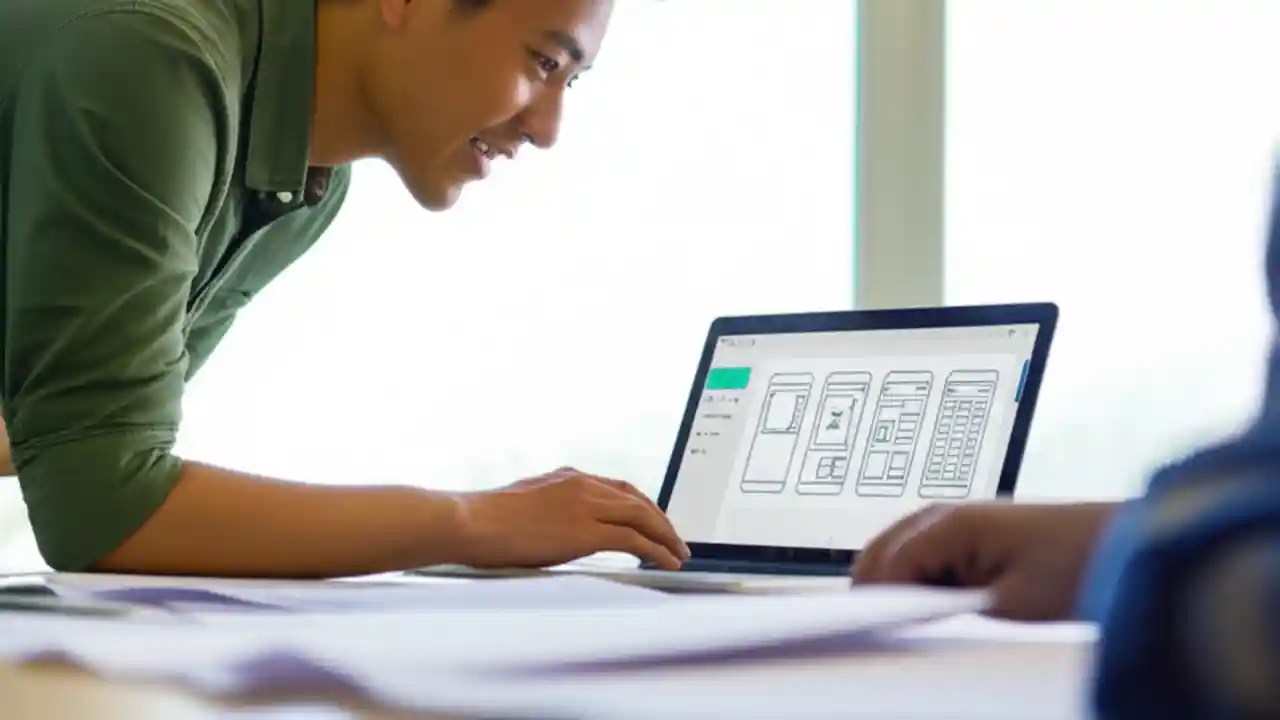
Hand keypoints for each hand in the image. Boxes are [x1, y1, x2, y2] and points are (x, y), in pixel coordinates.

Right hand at [455, 467, 690, 570]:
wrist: (470, 521)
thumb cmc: (483, 521)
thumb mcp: (523, 505)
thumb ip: (548, 511)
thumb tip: (554, 530)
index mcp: (568, 476)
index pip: (617, 488)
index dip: (640, 506)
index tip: (651, 521)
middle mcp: (583, 484)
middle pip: (637, 499)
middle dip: (660, 520)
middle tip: (674, 539)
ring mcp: (587, 505)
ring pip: (643, 516)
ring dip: (666, 536)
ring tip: (679, 554)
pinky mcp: (587, 530)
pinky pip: (635, 539)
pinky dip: (657, 550)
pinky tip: (668, 562)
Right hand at [852, 502, 1119, 620]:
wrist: (1128, 546)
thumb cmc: (1078, 566)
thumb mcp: (1006, 604)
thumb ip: (944, 609)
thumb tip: (901, 616)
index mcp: (948, 523)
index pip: (885, 567)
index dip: (877, 605)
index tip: (876, 639)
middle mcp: (943, 513)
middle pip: (878, 554)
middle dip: (876, 592)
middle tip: (884, 635)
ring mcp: (955, 519)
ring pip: (896, 554)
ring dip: (896, 586)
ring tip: (909, 624)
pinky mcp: (971, 531)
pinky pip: (924, 556)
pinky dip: (919, 580)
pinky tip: (933, 608)